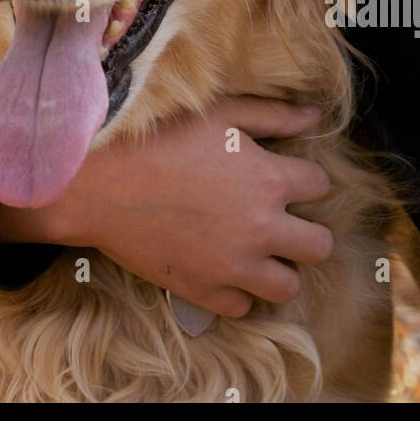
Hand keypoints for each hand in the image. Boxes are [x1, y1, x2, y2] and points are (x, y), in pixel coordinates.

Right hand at [0, 95, 332, 317]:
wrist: (99, 181)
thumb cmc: (158, 136)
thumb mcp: (220, 113)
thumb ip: (273, 115)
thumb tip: (315, 116)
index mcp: (269, 178)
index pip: (320, 187)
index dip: (304, 179)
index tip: (283, 176)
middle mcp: (261, 227)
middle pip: (319, 246)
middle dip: (306, 231)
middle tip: (279, 219)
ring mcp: (234, 266)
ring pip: (288, 287)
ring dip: (278, 267)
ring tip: (256, 249)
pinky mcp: (203, 292)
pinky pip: (242, 307)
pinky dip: (237, 291)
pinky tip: (221, 266)